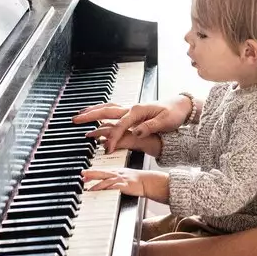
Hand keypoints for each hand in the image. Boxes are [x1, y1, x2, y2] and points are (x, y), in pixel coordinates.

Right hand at [73, 95, 193, 152]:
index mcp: (138, 110)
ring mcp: (131, 109)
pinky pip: (113, 111)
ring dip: (93, 111)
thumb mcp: (166, 121)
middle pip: (107, 111)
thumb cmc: (174, 113)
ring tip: (80, 115)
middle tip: (75, 120)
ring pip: (108, 108)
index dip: (113, 137)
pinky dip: (101, 112)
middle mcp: (132, 108)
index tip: (108, 149)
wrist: (181, 106)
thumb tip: (137, 131)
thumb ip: (150, 126)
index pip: (120, 125)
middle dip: (90, 116)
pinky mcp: (132, 112)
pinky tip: (96, 116)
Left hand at [81, 168, 169, 202]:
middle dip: (91, 174)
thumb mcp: (125, 177)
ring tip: (89, 190)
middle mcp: (118, 174)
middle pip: (102, 173)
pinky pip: (114, 188)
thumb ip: (116, 179)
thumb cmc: (138, 180)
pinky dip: (107, 190)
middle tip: (82, 175)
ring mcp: (121, 180)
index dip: (92, 172)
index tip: (83, 173)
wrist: (149, 181)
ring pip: (106, 181)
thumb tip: (107, 184)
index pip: (102, 171)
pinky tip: (102, 192)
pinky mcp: (125, 186)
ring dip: (97, 185)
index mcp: (117, 171)